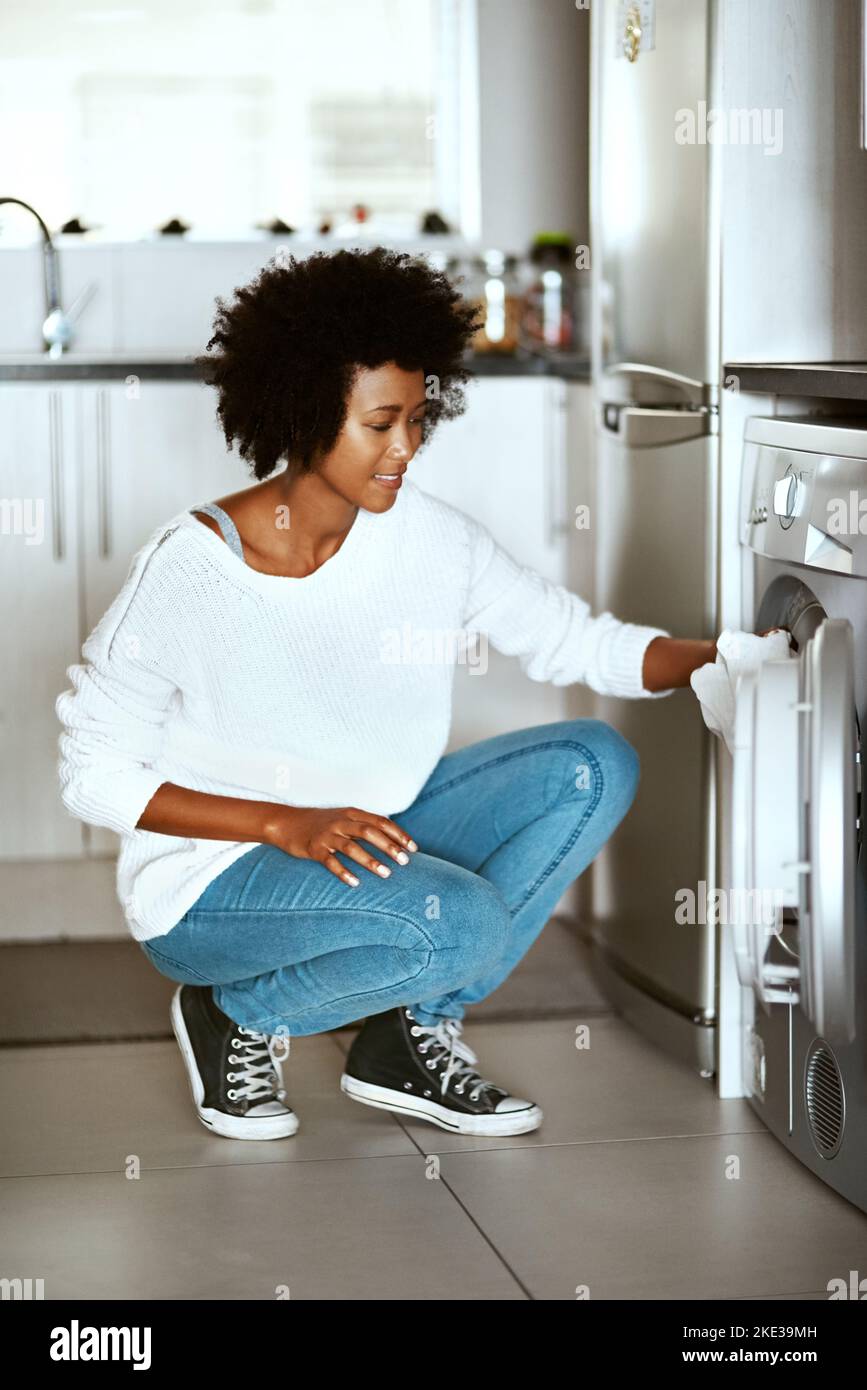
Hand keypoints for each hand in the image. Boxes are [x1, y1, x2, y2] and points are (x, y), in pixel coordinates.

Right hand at [263, 805, 417, 886]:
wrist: (286, 823)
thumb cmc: (321, 824)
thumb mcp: (344, 819)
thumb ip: (365, 826)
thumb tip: (392, 840)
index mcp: (352, 813)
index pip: (381, 821)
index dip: (399, 834)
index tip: (414, 848)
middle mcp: (341, 822)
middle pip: (370, 832)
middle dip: (389, 846)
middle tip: (405, 861)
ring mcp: (327, 835)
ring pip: (352, 847)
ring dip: (370, 860)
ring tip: (386, 874)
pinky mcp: (314, 848)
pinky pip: (330, 862)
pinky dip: (343, 872)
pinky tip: (355, 883)